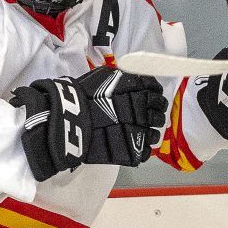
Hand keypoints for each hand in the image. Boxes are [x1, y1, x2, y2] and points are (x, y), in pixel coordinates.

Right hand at [11, 67, 167, 179]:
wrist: (67, 120)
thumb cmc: (81, 96)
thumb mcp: (103, 76)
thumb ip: (123, 77)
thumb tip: (137, 78)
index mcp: (136, 87)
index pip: (155, 88)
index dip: (154, 94)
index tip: (151, 97)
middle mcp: (141, 107)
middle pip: (160, 110)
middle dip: (156, 112)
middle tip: (148, 115)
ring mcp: (139, 128)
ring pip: (156, 132)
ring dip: (151, 132)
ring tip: (142, 133)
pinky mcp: (133, 149)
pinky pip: (147, 150)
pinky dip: (143, 149)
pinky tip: (136, 146)